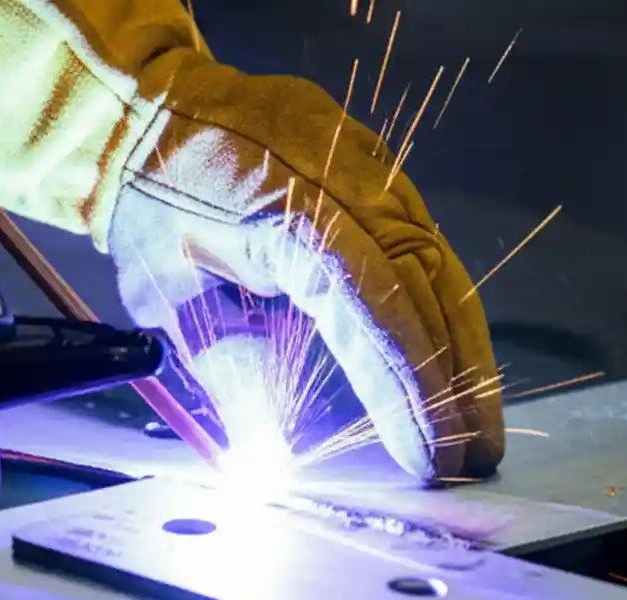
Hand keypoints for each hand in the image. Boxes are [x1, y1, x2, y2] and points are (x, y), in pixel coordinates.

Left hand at [104, 69, 504, 480]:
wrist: (146, 110)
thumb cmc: (147, 207)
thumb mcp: (170, 297)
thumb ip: (231, 370)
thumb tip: (275, 455)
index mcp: (289, 211)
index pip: (371, 308)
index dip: (407, 387)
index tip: (428, 456)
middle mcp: (347, 178)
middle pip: (424, 286)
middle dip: (455, 380)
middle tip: (477, 461)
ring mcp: (369, 165)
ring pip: (437, 263)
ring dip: (464, 349)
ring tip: (480, 427)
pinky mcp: (377, 167)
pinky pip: (423, 241)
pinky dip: (442, 307)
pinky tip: (454, 361)